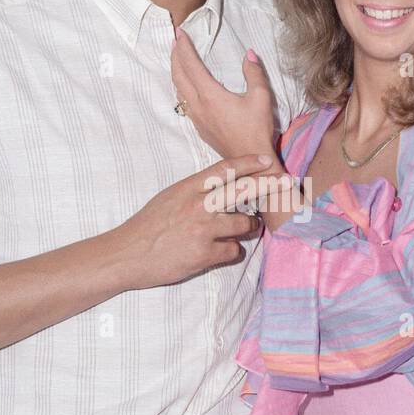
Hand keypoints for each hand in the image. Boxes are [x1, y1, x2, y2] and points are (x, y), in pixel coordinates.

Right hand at [119, 155, 276, 287]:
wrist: (127, 255)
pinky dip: (230, 252)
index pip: (225, 169)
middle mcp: (199, 206)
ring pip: (245, 224)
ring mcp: (203, 230)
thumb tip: (220, 188)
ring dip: (249, 228)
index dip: (248, 163)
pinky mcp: (205, 254)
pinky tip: (217, 252)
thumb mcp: (169, 198)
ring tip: (244, 229)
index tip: (266, 159)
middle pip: (244, 190)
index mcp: (188, 188)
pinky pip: (234, 250)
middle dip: (269, 185)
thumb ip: (195, 192)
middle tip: (286, 183)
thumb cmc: (147, 227)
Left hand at [171, 28, 276, 158]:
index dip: (184, 47)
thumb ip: (254, 72)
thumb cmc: (257, 129)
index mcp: (210, 95)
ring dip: (176, 72)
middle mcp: (198, 105)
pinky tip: (187, 85)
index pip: (191, 64)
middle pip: (178, 76)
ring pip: (178, 90)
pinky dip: (181, 87)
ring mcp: (196, 118)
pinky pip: (184, 103)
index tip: (180, 32)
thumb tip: (249, 54)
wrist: (250, 161)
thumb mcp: (261, 97)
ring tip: (178, 59)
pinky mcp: (200, 127)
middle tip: (175, 41)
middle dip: (175, 56)